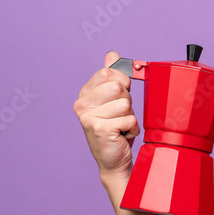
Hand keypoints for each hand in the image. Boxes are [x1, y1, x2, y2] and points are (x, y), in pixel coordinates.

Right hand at [72, 51, 139, 186]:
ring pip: (126, 103)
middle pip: (118, 86)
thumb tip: (111, 54)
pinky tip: (121, 135)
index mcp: (85, 93)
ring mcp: (88, 117)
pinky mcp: (100, 129)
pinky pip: (130, 120)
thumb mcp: (114, 100)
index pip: (109, 72)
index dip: (122, 83)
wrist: (114, 160)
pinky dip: (132, 129)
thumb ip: (112, 77)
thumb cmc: (116, 129)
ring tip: (120, 126)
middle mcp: (81, 104)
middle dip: (127, 101)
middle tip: (120, 115)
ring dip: (130, 117)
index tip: (118, 98)